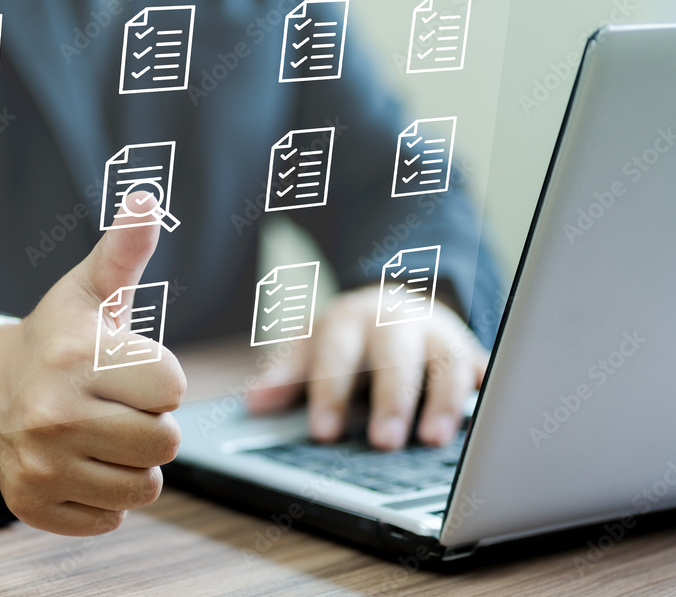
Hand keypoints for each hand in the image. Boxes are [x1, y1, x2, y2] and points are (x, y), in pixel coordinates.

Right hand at [0, 195, 184, 535]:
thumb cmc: (58, 338)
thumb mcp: (89, 290)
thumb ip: (124, 251)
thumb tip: (145, 199)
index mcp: (77, 356)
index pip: (175, 386)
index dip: (161, 378)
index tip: (128, 367)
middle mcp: (54, 413)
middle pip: (166, 442)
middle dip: (152, 422)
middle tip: (118, 405)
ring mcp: (41, 464)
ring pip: (146, 486)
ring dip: (134, 462)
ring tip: (103, 433)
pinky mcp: (35, 505)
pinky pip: (112, 518)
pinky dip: (105, 496)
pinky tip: (81, 462)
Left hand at [246, 285, 487, 449]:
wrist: (393, 305)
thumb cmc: (347, 338)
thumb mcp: (311, 347)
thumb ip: (287, 374)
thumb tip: (256, 401)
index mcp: (349, 319)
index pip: (336, 354)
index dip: (329, 392)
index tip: (323, 432)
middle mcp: (396, 321)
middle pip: (394, 356)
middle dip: (391, 399)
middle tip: (384, 443)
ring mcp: (437, 333)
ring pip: (445, 360)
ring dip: (443, 401)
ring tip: (435, 441)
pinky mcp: (470, 350)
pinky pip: (483, 368)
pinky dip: (485, 392)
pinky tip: (490, 421)